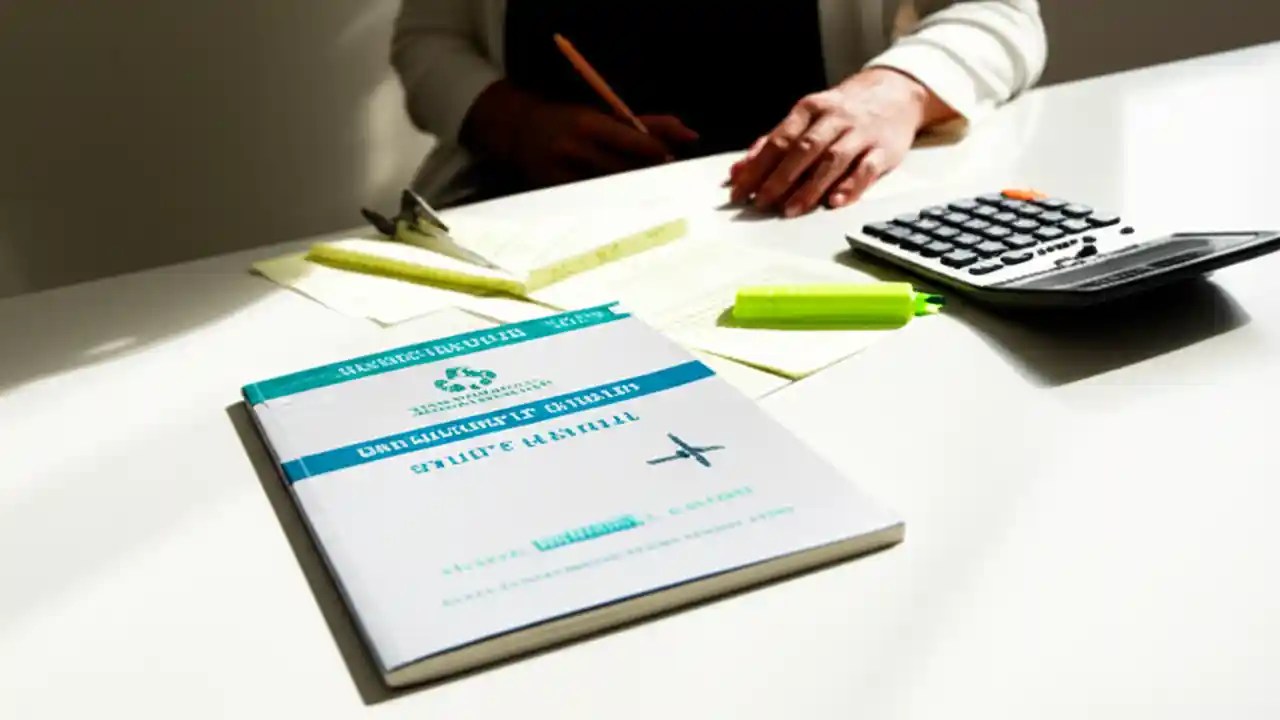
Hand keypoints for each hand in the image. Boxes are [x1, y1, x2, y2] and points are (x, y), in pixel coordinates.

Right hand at [463, 81, 697, 187]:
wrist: (516, 130)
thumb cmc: (569, 120)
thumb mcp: (604, 114)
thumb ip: (648, 124)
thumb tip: (691, 135)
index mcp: (588, 124)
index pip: (633, 143)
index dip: (657, 155)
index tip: (672, 163)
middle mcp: (574, 149)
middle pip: (624, 171)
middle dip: (648, 179)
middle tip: (668, 187)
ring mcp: (562, 175)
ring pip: (610, 192)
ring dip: (634, 197)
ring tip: (649, 200)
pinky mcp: (554, 194)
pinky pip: (591, 205)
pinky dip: (611, 208)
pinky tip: (623, 212)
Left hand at [728, 68, 954, 216]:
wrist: (895, 92)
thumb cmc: (841, 112)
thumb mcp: (806, 118)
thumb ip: (772, 144)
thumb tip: (738, 171)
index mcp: (810, 109)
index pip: (779, 140)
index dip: (757, 166)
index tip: (740, 189)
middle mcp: (834, 118)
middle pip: (803, 149)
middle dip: (779, 178)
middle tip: (761, 202)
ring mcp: (860, 133)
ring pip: (832, 160)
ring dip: (810, 187)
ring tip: (790, 209)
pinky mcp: (884, 149)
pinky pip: (866, 169)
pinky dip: (850, 186)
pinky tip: (834, 202)